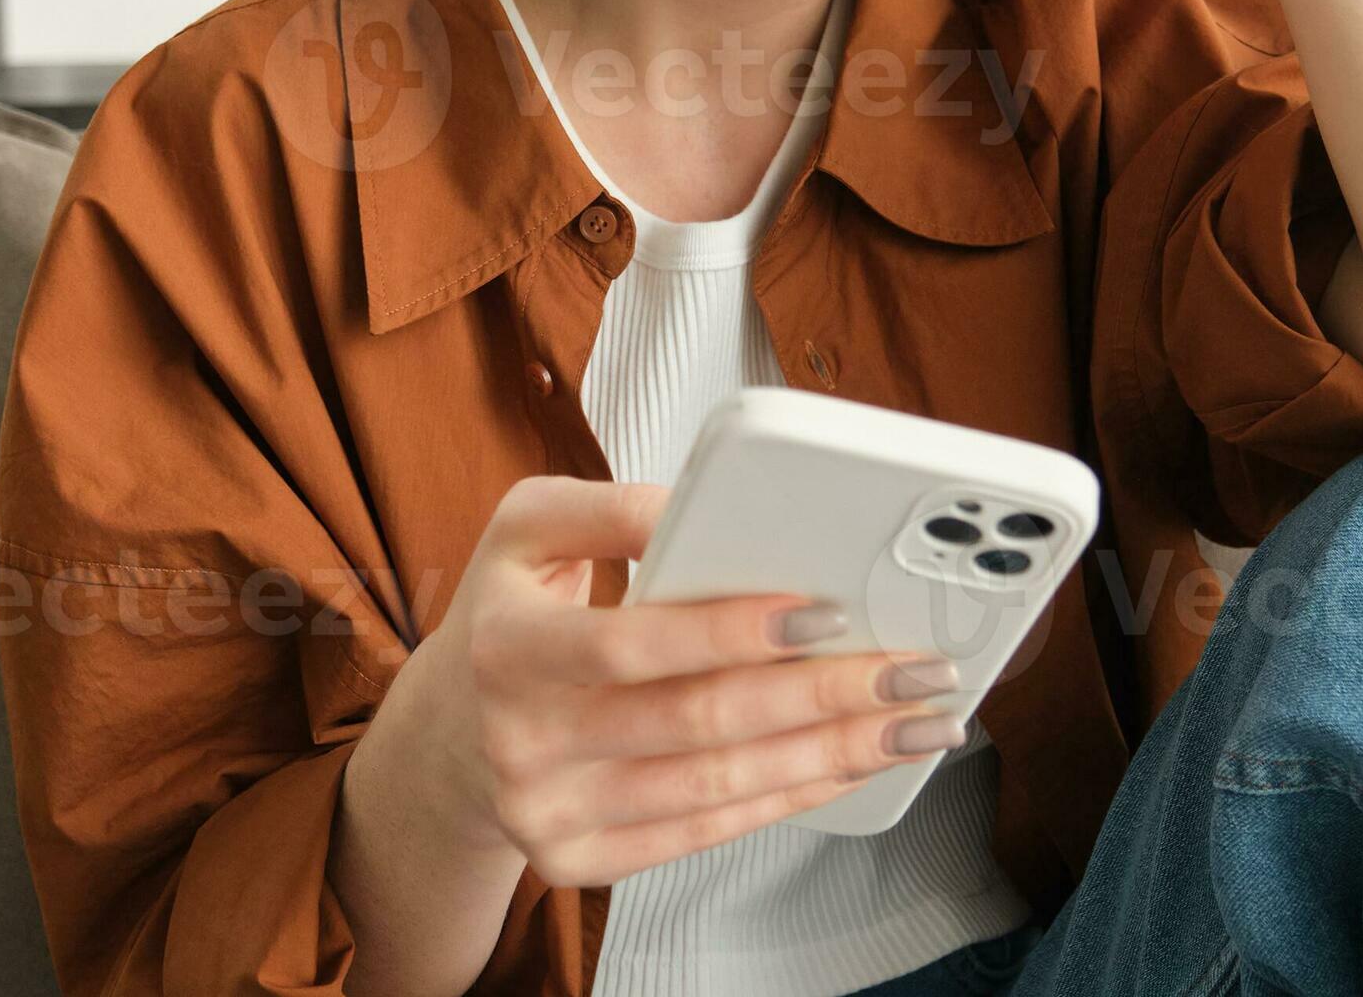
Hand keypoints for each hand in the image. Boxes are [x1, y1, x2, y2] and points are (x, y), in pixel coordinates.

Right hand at [352, 476, 961, 888]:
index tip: (827, 608)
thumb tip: (702, 502)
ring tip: (911, 722)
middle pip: (697, 724)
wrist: (449, 731)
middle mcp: (523, 742)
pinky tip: (848, 765)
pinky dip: (789, 798)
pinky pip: (704, 834)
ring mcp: (550, 813)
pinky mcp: (579, 860)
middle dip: (823, 694)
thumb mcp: (528, 529)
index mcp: (509, 647)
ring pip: (715, 788)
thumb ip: (611, 506)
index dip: (732, 630)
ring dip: (830, 754)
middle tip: (912, 667)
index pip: (633, 644)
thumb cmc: (510, 615)